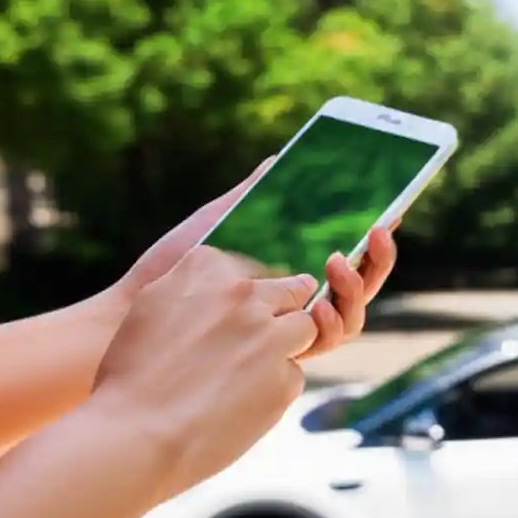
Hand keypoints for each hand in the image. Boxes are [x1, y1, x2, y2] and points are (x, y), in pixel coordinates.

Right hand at [93, 246, 319, 497]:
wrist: (134, 436)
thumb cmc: (132, 377)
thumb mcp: (151, 308)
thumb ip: (190, 286)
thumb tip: (221, 281)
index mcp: (205, 268)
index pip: (250, 272)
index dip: (247, 296)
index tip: (237, 314)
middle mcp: (242, 295)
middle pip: (287, 292)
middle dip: (282, 311)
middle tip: (267, 334)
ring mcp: (268, 336)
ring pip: (304, 328)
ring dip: (286, 346)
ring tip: (252, 373)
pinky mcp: (284, 378)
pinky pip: (292, 375)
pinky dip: (274, 388)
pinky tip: (241, 406)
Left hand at [116, 159, 400, 358]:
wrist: (126, 319)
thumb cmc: (165, 274)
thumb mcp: (213, 225)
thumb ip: (252, 196)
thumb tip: (281, 158)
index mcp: (288, 272)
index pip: (346, 254)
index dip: (371, 234)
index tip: (392, 204)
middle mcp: (298, 305)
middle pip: (359, 284)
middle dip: (378, 257)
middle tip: (380, 229)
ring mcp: (292, 334)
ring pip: (351, 314)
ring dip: (357, 286)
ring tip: (338, 261)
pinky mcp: (281, 359)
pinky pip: (326, 340)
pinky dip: (332, 318)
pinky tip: (319, 299)